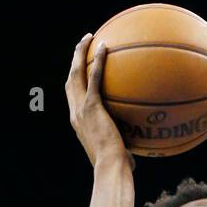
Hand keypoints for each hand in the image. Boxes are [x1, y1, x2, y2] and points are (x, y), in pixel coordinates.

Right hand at [65, 34, 130, 167]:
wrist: (110, 169)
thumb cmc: (117, 169)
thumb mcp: (118, 156)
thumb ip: (123, 150)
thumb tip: (136, 155)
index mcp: (78, 122)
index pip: (73, 97)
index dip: (75, 81)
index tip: (81, 69)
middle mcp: (75, 113)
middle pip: (70, 80)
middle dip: (75, 60)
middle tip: (82, 45)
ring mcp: (81, 109)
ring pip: (76, 73)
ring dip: (80, 53)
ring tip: (89, 37)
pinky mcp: (92, 106)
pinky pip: (94, 78)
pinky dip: (97, 60)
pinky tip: (104, 46)